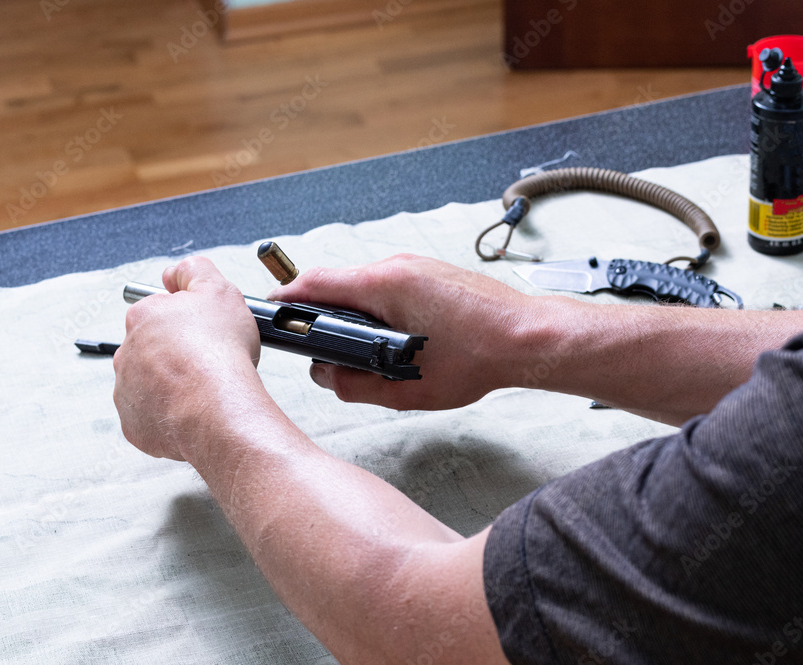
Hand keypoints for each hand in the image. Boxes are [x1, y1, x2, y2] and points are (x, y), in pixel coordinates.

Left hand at [113, 257, 260, 460]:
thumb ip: (195, 271)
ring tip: (202, 390)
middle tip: (207, 363)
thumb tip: (177, 271)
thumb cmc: (220, 351)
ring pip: (149, 385)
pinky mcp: (133, 424)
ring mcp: (126, 391)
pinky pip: (150, 417)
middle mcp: (126, 353)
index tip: (204, 333)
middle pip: (151, 350)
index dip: (186, 322)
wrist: (219, 407)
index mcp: (142, 318)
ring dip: (170, 386)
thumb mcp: (218, 290)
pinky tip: (192, 411)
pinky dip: (169, 415)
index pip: (159, 314)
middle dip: (175, 355)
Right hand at [267, 254, 537, 410]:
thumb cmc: (479, 358)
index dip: (289, 299)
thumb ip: (356, 386)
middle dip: (320, 311)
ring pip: (363, 283)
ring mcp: (416, 265)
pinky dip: (375, 306)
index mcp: (385, 286)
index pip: (317, 283)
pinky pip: (387, 284)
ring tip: (354, 346)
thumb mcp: (409, 389)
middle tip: (313, 342)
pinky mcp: (430, 272)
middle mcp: (398, 266)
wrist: (528, 338)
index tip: (273, 313)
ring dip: (350, 310)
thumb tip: (326, 376)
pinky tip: (385, 335)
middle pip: (338, 282)